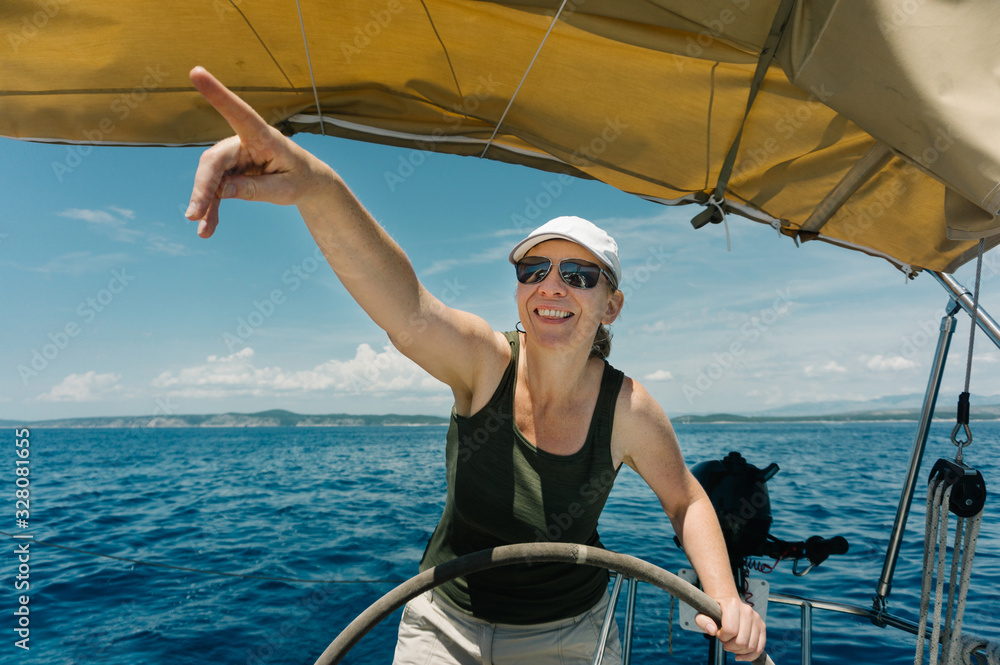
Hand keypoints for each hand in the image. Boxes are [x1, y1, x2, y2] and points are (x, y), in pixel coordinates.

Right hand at [184, 66, 334, 237]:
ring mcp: (235, 157)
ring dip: (205, 204)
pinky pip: (217, 190)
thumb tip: (221, 190)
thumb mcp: (285, 190)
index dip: (218, 94)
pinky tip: (207, 230)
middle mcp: (244, 142)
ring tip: (202, 231)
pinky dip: (212, 209)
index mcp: (264, 137)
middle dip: (203, 188)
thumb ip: (256, 189)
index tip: (196, 72)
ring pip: (211, 178)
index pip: (239, 113)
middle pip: (215, 162)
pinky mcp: (231, 171)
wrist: (308, 182)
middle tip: (193, 215)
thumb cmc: (301, 179)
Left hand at [695, 595, 764, 661]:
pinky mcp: (762, 627)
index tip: (718, 633)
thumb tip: (712, 631)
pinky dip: (749, 656)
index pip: (730, 630)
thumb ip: (702, 621)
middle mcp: (747, 610)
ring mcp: (757, 618)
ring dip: (738, 651)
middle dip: (730, 646)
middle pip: (741, 641)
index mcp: (732, 604)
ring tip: (731, 644)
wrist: (727, 605)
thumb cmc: (714, 612)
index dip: (722, 637)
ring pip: (751, 647)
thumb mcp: (703, 614)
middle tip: (724, 641)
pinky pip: (759, 648)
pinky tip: (739, 655)